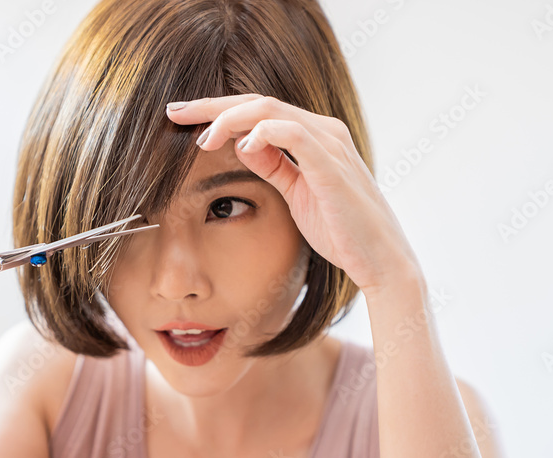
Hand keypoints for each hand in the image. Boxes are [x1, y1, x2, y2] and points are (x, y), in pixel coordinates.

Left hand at [166, 94, 422, 296]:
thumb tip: (242, 146)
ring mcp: (329, 145)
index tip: (181, 118)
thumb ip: (273, 167)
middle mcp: (322, 131)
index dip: (217, 111)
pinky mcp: (331, 165)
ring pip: (270, 110)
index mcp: (313, 136)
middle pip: (257, 102)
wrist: (378, 260)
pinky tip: (240, 147)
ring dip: (229, 120)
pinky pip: (293, 134)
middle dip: (211, 106)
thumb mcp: (295, 193)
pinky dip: (263, 133)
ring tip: (202, 138)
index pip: (258, 111)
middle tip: (174, 112)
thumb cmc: (339, 230)